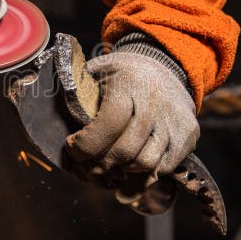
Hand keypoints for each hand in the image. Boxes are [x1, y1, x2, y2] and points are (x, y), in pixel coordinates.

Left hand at [65, 50, 198, 186]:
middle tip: (90, 164)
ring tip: (111, 163)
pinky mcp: (188, 133)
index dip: (86, 145)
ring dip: (123, 170)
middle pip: (125, 151)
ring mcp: (174, 120)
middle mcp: (155, 103)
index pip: (107, 125)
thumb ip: (78, 85)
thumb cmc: (124, 73)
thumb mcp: (99, 69)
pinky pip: (166, 167)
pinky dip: (147, 173)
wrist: (167, 66)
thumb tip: (52, 99)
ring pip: (145, 163)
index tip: (72, 147)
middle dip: (101, 163)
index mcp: (129, 85)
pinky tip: (133, 165)